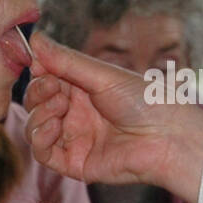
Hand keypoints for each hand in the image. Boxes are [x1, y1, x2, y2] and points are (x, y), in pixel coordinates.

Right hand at [24, 33, 202, 202]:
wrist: (168, 136)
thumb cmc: (146, 101)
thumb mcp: (102, 75)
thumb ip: (66, 60)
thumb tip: (35, 39)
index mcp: (83, 89)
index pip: (46, 79)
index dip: (38, 73)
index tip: (37, 64)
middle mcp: (76, 113)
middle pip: (36, 102)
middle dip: (37, 92)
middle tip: (52, 86)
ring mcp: (75, 138)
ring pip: (35, 127)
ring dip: (38, 113)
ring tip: (59, 105)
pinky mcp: (74, 162)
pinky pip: (43, 153)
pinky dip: (39, 137)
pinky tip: (52, 126)